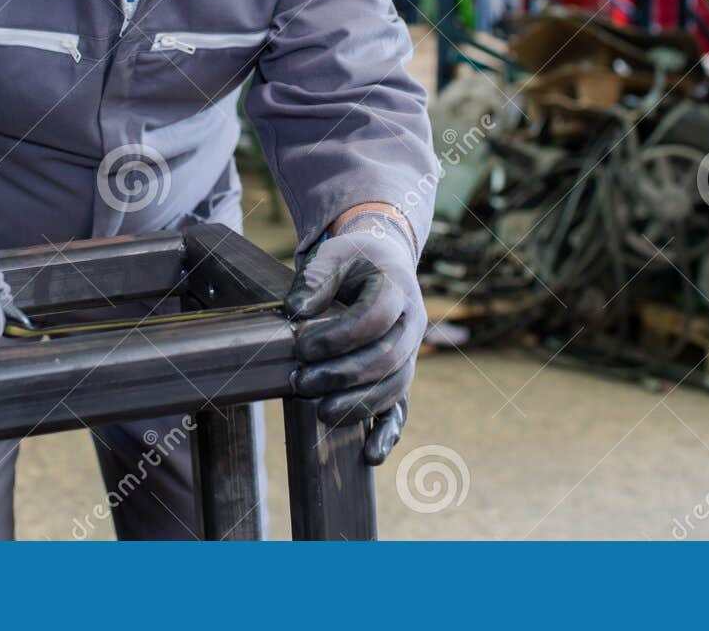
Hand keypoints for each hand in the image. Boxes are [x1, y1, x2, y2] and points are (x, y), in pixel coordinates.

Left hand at [284, 214, 424, 464]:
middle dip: (341, 375)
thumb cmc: (355, 260)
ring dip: (357, 404)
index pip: (375, 318)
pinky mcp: (401, 373)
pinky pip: (401, 407)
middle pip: (386, 358)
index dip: (338, 336)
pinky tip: (370, 454)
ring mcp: (410, 352)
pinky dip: (387, 432)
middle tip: (300, 382)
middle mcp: (412, 324)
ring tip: (320, 411)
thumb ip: (314, 278)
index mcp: (398, 289)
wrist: (383, 264)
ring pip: (393, 387)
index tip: (301, 344)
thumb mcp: (334, 254)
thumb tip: (295, 312)